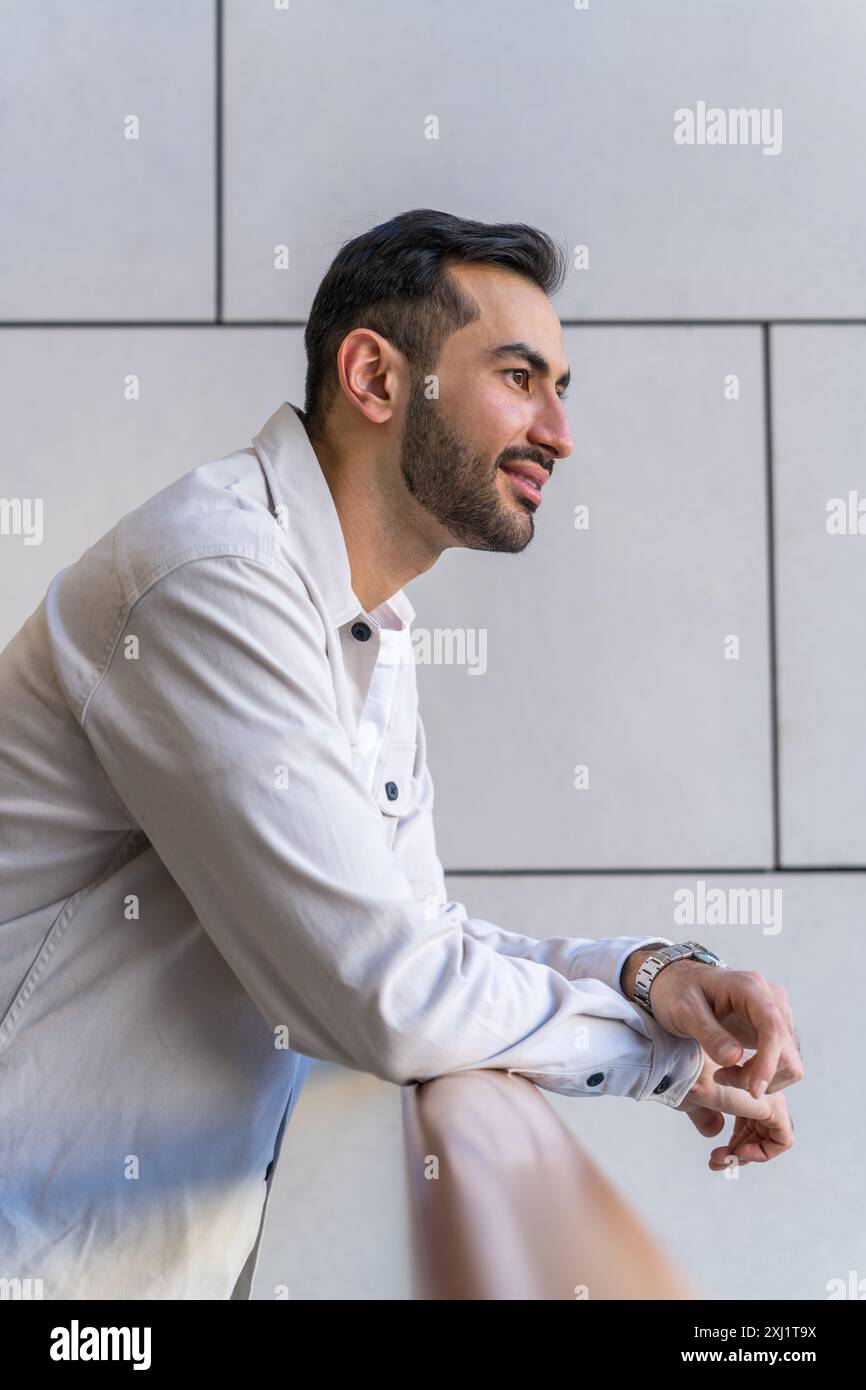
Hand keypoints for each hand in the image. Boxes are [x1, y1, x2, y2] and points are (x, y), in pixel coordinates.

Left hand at [645, 958, 802, 1099]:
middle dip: (758, 1075)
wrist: (679, 983)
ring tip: (724, 1074)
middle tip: (721, 1078)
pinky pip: (782, 1062)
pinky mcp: (774, 1029)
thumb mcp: (683, 1010)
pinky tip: (734, 1070)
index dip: (767, 1063)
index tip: (754, 1092)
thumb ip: (708, 1033)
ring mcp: (776, 1014)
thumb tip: (735, 1058)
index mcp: (750, 987)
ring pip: (789, 1061)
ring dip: (761, 1078)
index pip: (772, 1028)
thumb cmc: (678, 992)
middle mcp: (771, 998)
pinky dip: (762, 1075)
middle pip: (786, 1050)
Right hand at [677, 1046, 794, 1167]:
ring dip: (746, 1156)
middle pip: (759, 1132)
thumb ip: (707, 1117)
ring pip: (770, 1138)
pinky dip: (763, 1154)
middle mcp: (758, 1088)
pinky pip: (782, 1140)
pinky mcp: (773, 1108)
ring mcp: (768, 1097)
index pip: (750, 1122)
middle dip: (738, 1152)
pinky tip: (738, 1153)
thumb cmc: (681, 1078)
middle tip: (717, 1161)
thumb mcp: (695, 1102)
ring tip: (721, 1160)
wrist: (680, 1068)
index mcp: (742, 1083)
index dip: (734, 1143)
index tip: (715, 1155)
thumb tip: (716, 1131)